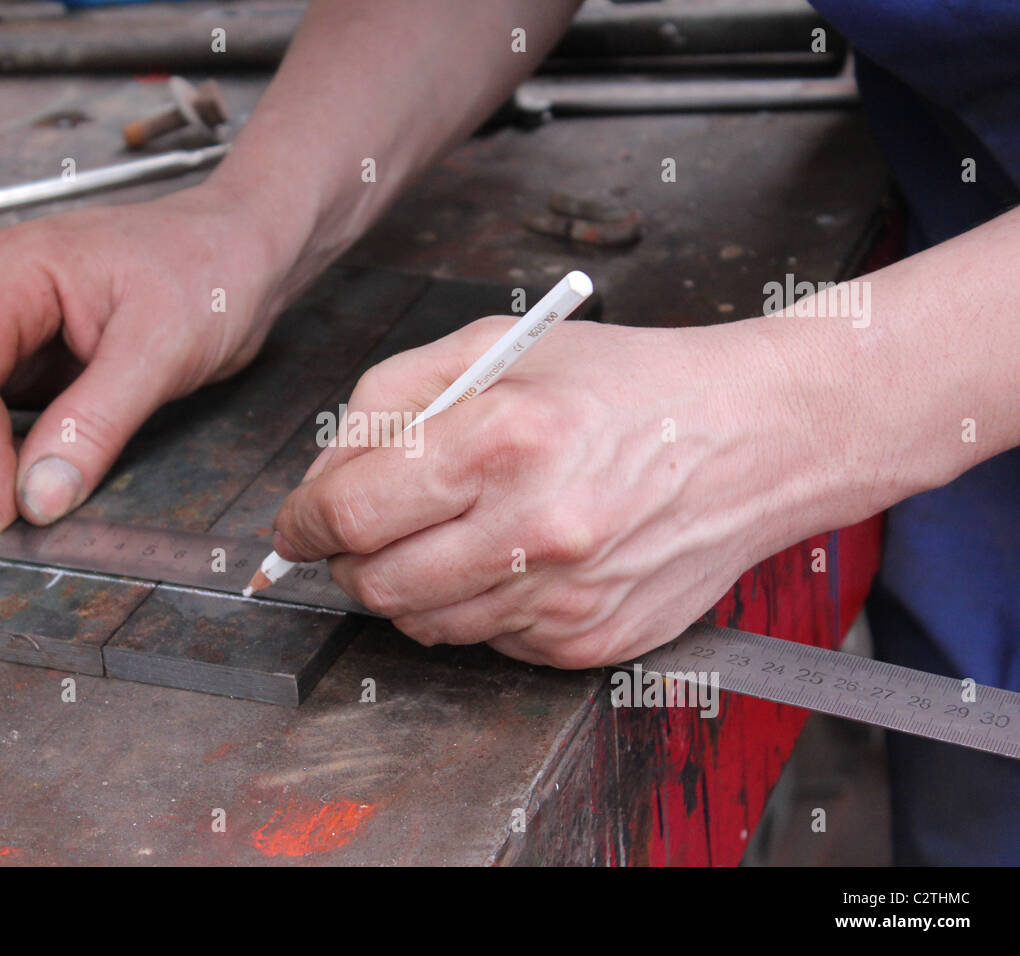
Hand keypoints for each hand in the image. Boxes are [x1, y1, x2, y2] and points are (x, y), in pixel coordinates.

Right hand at [0, 182, 299, 538]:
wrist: (248, 248)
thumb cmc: (212, 270)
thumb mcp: (161, 350)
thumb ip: (95, 423)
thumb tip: (38, 498)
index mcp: (11, 273)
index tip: (7, 514)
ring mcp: (7, 323)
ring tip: (6, 506)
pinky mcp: (31, 354)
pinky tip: (24, 479)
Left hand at [272, 315, 833, 667]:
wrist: (751, 439)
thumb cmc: (621, 385)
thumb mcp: (493, 348)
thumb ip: (385, 404)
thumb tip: (320, 483)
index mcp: (504, 440)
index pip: (352, 513)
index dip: (304, 523)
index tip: (297, 524)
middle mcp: (535, 529)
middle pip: (375, 583)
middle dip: (347, 559)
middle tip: (364, 531)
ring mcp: (565, 598)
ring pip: (423, 624)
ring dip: (409, 584)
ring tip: (451, 533)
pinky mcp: (588, 644)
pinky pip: (486, 643)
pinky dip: (474, 606)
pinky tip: (512, 557)